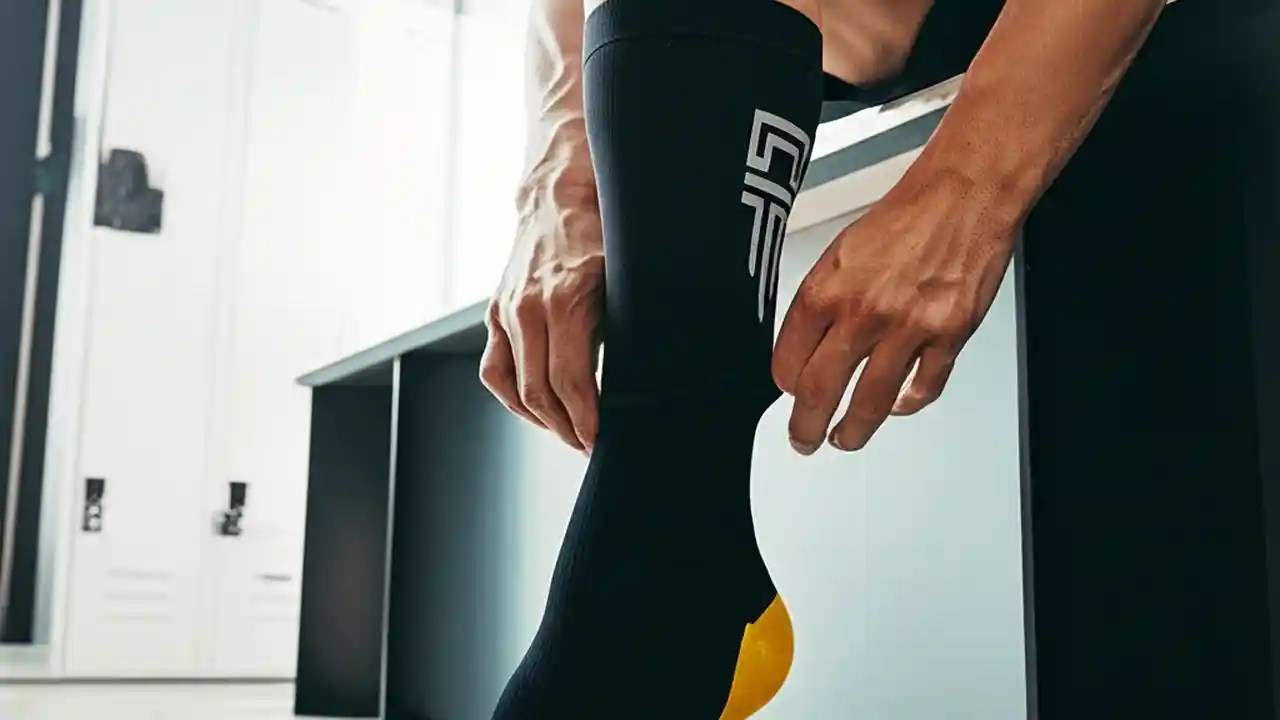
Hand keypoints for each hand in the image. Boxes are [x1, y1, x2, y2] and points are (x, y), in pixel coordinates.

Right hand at [479, 179, 603, 452]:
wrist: (559, 190)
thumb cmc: (603, 229)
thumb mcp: (627, 275)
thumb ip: (629, 325)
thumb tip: (647, 376)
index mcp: (564, 300)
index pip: (570, 382)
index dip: (587, 420)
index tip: (603, 441)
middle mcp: (527, 308)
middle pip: (539, 392)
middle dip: (567, 428)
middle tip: (592, 447)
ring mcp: (505, 310)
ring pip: (512, 387)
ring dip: (540, 419)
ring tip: (568, 433)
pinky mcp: (494, 310)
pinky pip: (495, 369)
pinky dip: (514, 397)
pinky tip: (537, 410)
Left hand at [772, 170, 1017, 453]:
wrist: (964, 194)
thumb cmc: (904, 216)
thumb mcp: (840, 253)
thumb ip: (821, 302)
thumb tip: (805, 345)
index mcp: (826, 291)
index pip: (788, 361)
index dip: (784, 384)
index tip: (788, 392)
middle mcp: (862, 314)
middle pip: (819, 393)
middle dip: (805, 427)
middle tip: (803, 439)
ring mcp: (907, 329)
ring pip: (870, 404)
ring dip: (852, 431)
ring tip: (843, 439)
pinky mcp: (949, 336)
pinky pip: (923, 388)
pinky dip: (908, 405)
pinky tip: (899, 407)